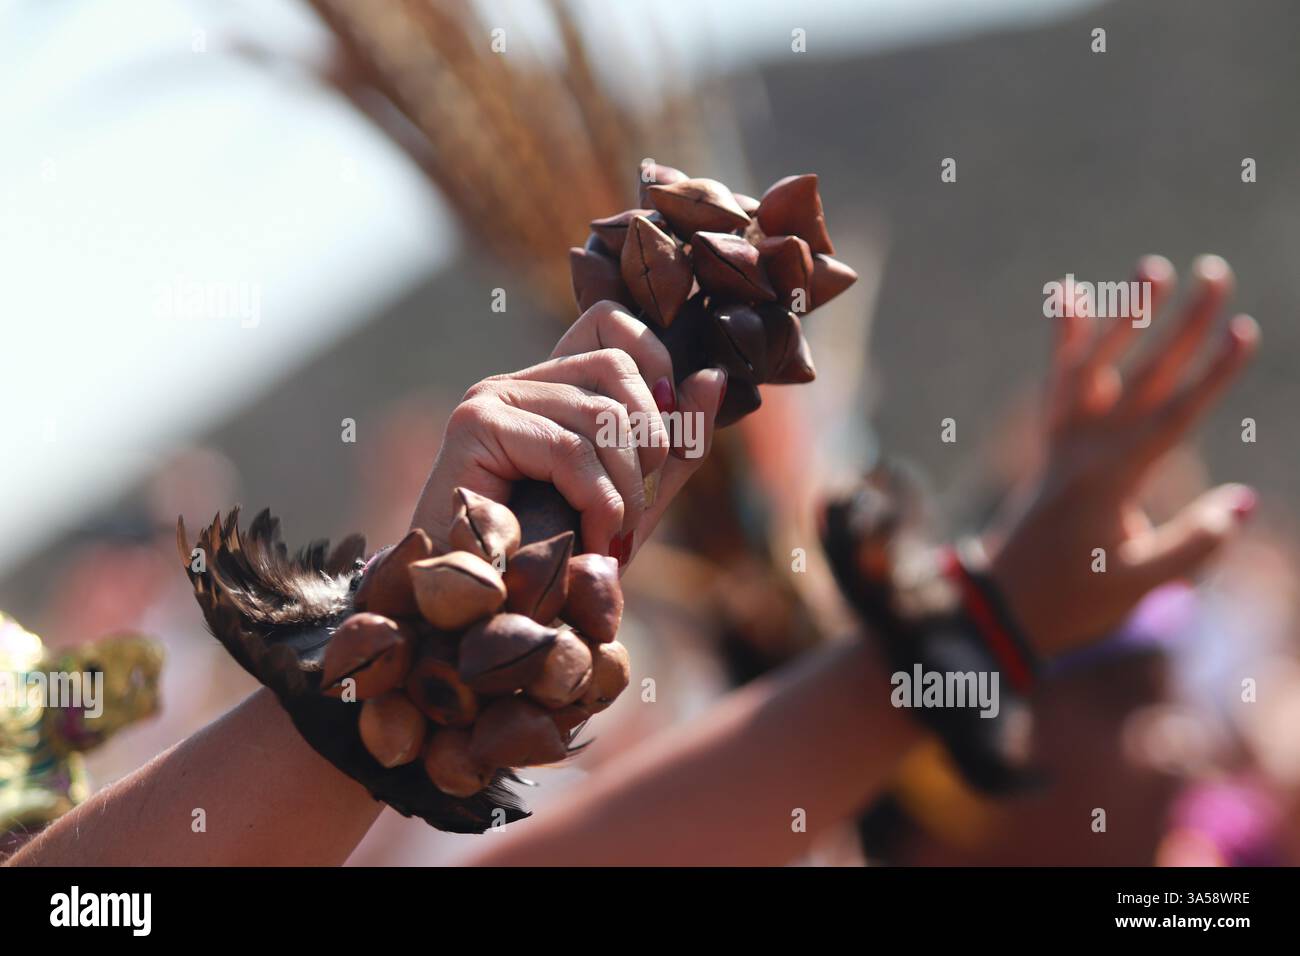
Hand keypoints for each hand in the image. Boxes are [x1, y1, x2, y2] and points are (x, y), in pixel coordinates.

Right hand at [410, 300, 726, 562]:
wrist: (489, 610)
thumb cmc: (557, 556)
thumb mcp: (636, 496)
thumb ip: (677, 443)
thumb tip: (713, 376)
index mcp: (552, 387)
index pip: (611, 321)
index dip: (654, 362)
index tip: (659, 438)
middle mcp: (518, 380)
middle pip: (618, 367)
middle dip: (647, 446)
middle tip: (630, 511)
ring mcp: (492, 398)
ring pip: (602, 414)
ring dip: (624, 489)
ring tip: (609, 535)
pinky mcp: (475, 426)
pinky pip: (570, 451)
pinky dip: (598, 502)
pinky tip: (591, 540)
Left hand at [986, 254, 1258, 656]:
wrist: (1001, 605)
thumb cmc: (1074, 600)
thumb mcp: (1141, 584)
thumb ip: (1193, 543)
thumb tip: (1243, 500)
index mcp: (1113, 478)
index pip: (1174, 414)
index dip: (1213, 372)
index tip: (1243, 330)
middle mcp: (1085, 448)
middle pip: (1143, 374)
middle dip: (1183, 325)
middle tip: (1215, 272)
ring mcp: (1063, 442)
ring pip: (1095, 366)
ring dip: (1124, 317)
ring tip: (1151, 267)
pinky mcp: (1050, 445)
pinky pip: (1057, 384)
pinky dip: (1064, 343)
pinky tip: (1070, 296)